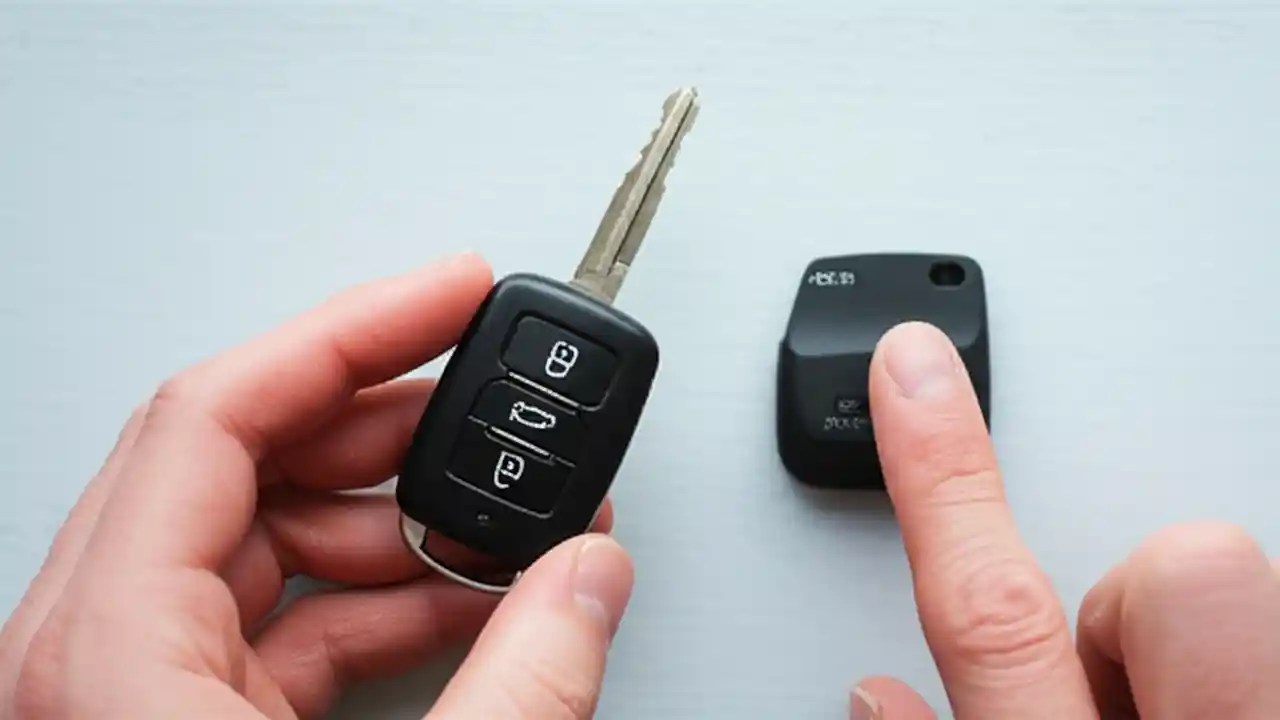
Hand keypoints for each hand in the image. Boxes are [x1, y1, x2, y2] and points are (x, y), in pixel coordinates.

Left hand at [0, 253, 634, 718]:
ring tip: (505, 526)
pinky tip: (464, 602)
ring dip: (395, 518)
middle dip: (392, 427)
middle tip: (493, 408)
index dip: (351, 330)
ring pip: (264, 538)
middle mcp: (97, 657)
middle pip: (244, 462)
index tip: (447, 294)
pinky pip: (274, 617)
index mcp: (110, 652)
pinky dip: (374, 598)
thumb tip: (588, 578)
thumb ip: (521, 685)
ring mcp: (132, 691)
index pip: (214, 413)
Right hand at [849, 322, 1279, 718]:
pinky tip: (1211, 703)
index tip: (912, 373)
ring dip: (1194, 642)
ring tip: (1163, 706)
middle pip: (1187, 575)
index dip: (942, 475)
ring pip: (1255, 594)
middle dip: (1137, 583)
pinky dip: (1245, 661)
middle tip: (1112, 652)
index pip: (990, 613)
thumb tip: (883, 694)